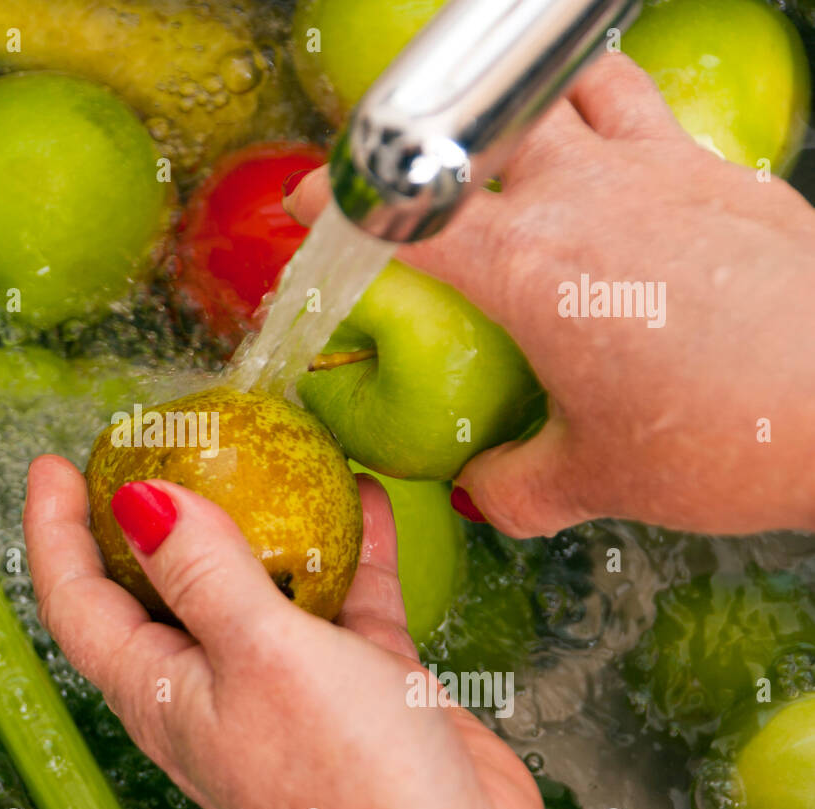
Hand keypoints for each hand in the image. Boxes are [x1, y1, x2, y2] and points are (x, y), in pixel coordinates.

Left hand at [23, 454, 551, 808]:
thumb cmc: (349, 785)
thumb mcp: (262, 655)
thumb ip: (201, 572)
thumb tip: (139, 502)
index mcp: (162, 691)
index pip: (78, 603)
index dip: (54, 532)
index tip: (54, 466)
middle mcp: (213, 686)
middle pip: (158, 586)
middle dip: (152, 513)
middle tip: (157, 444)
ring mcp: (286, 684)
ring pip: (256, 582)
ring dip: (260, 518)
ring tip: (266, 450)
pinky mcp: (355, 682)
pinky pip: (341, 596)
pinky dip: (349, 547)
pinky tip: (366, 495)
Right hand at [286, 52, 814, 537]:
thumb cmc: (724, 437)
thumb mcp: (596, 481)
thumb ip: (516, 486)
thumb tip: (482, 489)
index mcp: (526, 266)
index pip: (405, 212)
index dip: (341, 201)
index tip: (313, 200)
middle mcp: (584, 194)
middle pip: (481, 119)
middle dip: (428, 137)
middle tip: (416, 171)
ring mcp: (658, 168)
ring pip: (565, 89)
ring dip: (522, 106)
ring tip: (507, 134)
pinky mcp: (721, 170)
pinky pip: (643, 110)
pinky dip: (607, 113)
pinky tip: (613, 157)